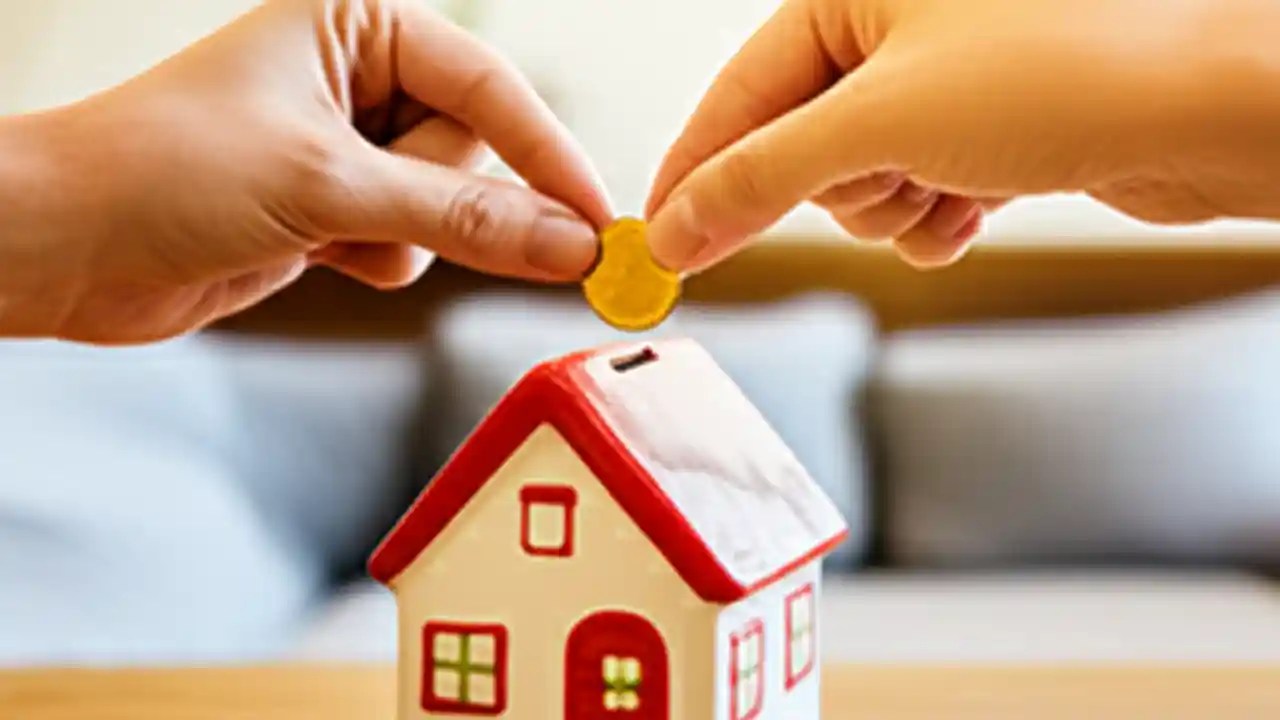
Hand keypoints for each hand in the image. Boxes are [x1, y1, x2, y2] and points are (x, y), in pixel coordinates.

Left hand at [2, 0, 609, 343]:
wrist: (67, 248)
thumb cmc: (165, 170)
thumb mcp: (328, 184)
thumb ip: (462, 217)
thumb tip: (569, 244)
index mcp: (356, 24)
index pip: (488, 86)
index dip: (546, 155)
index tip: (598, 221)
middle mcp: (359, 78)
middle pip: (474, 148)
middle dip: (452, 200)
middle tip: (419, 229)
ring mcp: (350, 148)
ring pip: (448, 206)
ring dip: (405, 236)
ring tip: (328, 229)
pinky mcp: (337, 209)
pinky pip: (412, 244)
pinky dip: (379, 260)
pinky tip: (314, 252)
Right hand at [646, 0, 1279, 270]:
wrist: (1215, 113)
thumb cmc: (1069, 73)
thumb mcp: (877, 126)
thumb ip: (758, 179)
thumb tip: (675, 230)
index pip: (738, 91)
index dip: (694, 172)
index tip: (655, 241)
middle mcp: (896, 24)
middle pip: (797, 143)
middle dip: (835, 185)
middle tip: (883, 181)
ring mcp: (944, 77)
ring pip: (856, 180)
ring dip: (891, 206)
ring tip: (949, 186)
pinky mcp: (986, 126)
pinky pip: (913, 194)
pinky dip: (932, 216)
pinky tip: (974, 207)